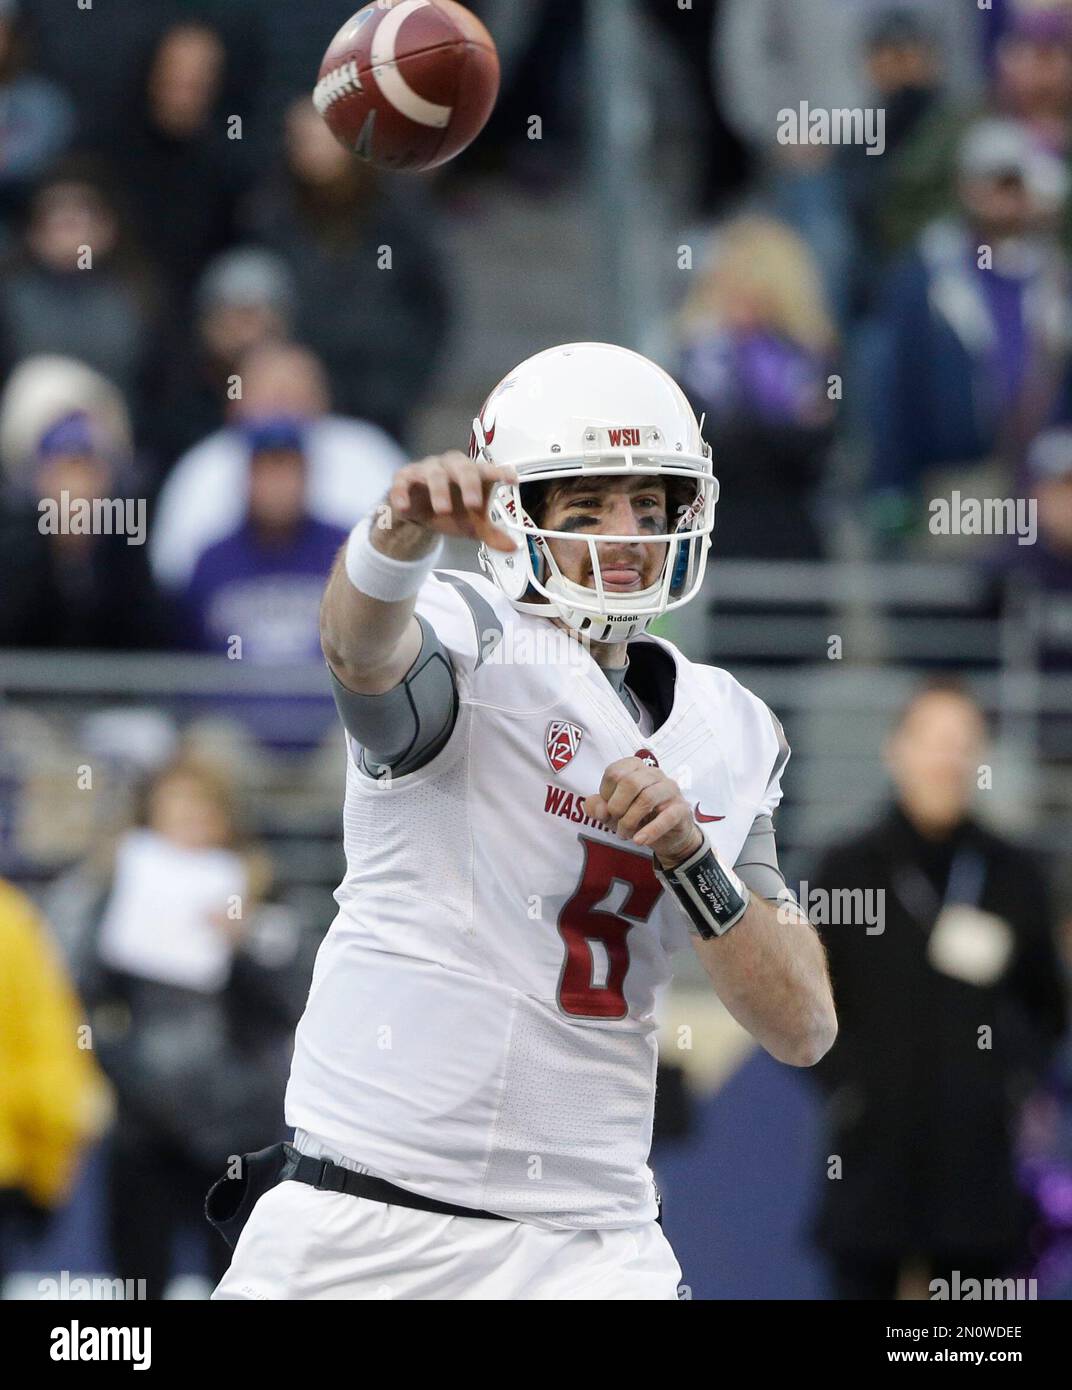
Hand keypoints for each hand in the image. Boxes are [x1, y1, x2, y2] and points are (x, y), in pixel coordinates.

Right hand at [386, 451, 518, 552]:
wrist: (419, 513)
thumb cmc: (452, 511)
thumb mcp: (473, 526)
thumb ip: (492, 535)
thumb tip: (513, 547)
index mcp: (473, 473)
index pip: (488, 470)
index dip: (500, 472)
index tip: (512, 479)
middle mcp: (452, 466)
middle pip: (463, 467)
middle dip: (469, 484)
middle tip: (473, 504)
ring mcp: (428, 469)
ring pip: (434, 473)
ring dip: (439, 490)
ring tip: (443, 510)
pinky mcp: (405, 477)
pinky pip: (403, 481)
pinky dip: (402, 493)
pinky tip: (404, 507)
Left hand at [583, 757, 703, 868]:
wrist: (667, 836)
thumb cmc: (638, 817)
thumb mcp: (612, 813)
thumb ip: (598, 807)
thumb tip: (597, 808)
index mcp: (635, 768)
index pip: (614, 772)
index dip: (605, 794)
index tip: (607, 808)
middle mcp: (654, 773)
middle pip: (630, 782)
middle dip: (617, 807)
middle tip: (615, 823)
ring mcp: (670, 789)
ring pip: (646, 798)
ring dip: (630, 821)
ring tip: (625, 834)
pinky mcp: (681, 808)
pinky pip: (667, 816)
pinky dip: (650, 831)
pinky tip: (639, 840)